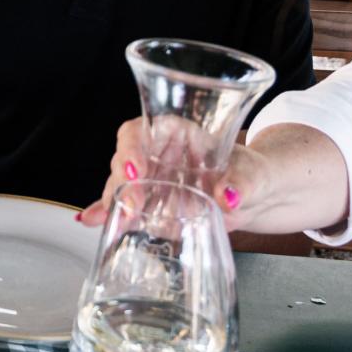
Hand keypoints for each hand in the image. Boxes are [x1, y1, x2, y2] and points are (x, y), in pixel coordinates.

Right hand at [77, 118, 252, 228]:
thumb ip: (242, 182)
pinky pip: (125, 206)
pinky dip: (109, 215)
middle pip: (125, 159)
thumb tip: (228, 196)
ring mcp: (151, 180)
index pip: (142, 130)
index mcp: (177, 133)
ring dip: (115, 202)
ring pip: (121, 184)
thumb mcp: (254, 174)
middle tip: (131, 206)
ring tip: (117, 221)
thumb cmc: (255, 174)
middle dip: (122, 181)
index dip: (132, 147)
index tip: (135, 170)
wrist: (256, 199)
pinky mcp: (151, 204)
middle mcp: (157, 153)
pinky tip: (95, 222)